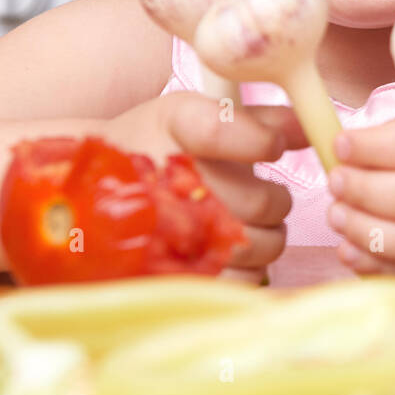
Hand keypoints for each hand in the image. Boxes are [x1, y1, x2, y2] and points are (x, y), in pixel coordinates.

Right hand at [104, 92, 308, 283]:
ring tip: (240, 223)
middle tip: (261, 196)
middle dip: (275, 200)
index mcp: (172, 126)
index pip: (225, 131)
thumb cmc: (150, 150)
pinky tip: (223, 249)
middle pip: (262, 203)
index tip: (272, 146)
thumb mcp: (190, 116)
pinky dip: (245, 267)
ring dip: (267, 236)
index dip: (263, 141)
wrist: (82, 199)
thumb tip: (312, 128)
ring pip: (262, 245)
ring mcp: (167, 233)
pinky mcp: (171, 275)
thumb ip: (257, 119)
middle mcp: (166, 179)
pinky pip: (242, 279)